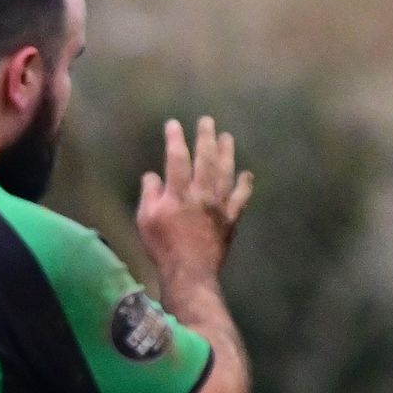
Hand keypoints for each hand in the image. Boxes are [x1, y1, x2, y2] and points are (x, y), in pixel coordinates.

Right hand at [136, 117, 254, 282]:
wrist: (189, 271)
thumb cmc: (163, 246)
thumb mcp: (145, 220)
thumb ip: (149, 194)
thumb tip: (153, 176)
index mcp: (178, 193)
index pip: (177, 159)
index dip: (175, 139)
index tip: (174, 124)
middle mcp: (201, 193)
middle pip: (205, 159)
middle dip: (205, 138)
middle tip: (207, 121)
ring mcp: (219, 205)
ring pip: (225, 172)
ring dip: (226, 153)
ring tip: (227, 137)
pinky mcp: (231, 218)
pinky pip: (241, 198)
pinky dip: (245, 184)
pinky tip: (247, 173)